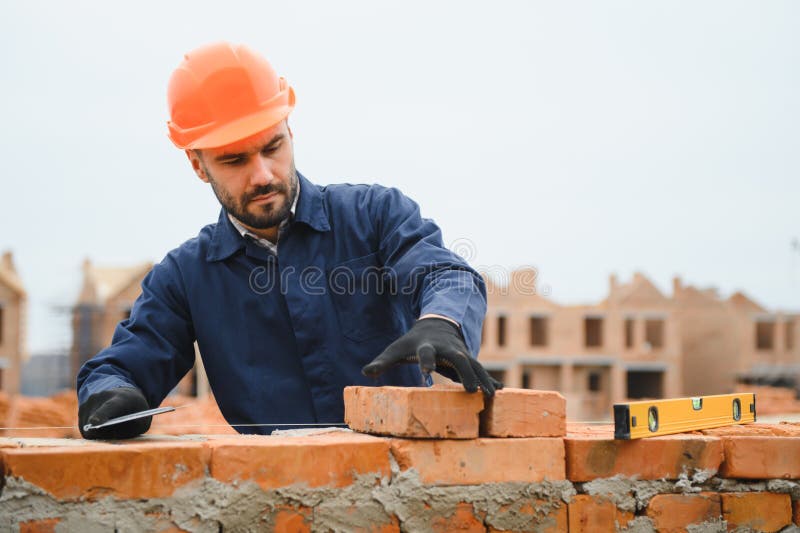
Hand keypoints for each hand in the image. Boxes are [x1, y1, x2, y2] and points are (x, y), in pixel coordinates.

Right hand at [78, 387, 151, 439]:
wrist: (124, 394)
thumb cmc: (135, 409)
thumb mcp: (144, 417)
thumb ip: (136, 425)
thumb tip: (118, 432)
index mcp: (120, 398)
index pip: (109, 407)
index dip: (101, 414)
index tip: (95, 422)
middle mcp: (101, 397)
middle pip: (96, 421)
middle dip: (105, 433)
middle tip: (117, 432)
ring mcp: (89, 401)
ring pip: (89, 427)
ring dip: (99, 432)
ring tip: (112, 426)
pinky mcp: (82, 408)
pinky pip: (85, 428)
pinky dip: (94, 431)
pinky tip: (104, 425)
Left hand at [362, 317, 502, 395]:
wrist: (438, 325)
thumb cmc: (413, 341)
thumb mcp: (397, 349)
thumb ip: (382, 361)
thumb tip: (364, 372)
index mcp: (427, 346)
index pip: (425, 353)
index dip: (426, 361)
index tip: (426, 373)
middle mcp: (448, 349)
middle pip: (459, 359)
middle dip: (466, 373)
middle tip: (472, 390)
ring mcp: (461, 353)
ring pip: (475, 366)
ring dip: (484, 380)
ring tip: (491, 396)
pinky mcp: (469, 360)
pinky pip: (482, 371)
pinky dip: (491, 380)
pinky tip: (501, 392)